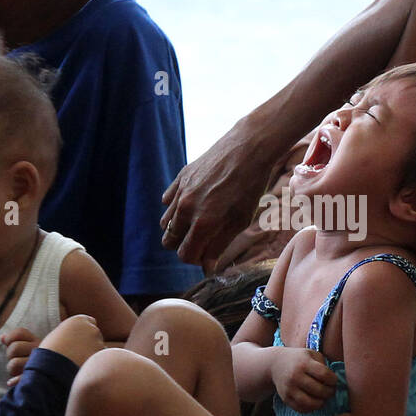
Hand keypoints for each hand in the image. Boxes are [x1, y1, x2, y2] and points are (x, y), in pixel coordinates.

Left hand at [2, 327, 40, 386]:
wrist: (57, 373)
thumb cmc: (40, 360)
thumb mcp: (30, 346)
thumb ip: (15, 340)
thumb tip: (2, 337)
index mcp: (36, 342)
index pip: (19, 333)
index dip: (9, 337)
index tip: (9, 343)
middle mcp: (39, 350)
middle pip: (14, 347)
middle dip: (10, 354)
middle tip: (15, 360)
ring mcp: (38, 364)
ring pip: (14, 363)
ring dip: (11, 369)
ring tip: (17, 371)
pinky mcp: (37, 377)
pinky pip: (22, 378)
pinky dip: (15, 380)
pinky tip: (10, 382)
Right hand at [36, 315, 103, 370]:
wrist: (52, 367)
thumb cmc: (50, 351)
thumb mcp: (57, 334)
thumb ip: (70, 331)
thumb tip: (74, 336)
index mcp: (79, 320)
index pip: (90, 322)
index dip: (85, 331)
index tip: (81, 339)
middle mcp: (91, 328)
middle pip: (95, 334)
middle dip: (90, 341)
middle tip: (78, 352)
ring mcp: (98, 342)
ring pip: (99, 347)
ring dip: (92, 352)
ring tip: (77, 361)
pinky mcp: (100, 356)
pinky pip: (100, 359)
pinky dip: (94, 362)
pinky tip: (82, 366)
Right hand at [160, 118, 279, 271]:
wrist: (248, 147)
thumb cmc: (250, 186)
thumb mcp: (240, 220)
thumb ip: (219, 245)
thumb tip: (207, 268)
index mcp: (204, 222)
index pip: (185, 255)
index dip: (196, 260)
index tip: (207, 256)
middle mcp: (186, 208)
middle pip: (170, 241)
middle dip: (184, 245)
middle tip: (203, 240)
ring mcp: (180, 191)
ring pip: (165, 223)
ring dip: (178, 228)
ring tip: (199, 222)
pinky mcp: (180, 178)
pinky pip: (167, 201)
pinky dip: (176, 208)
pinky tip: (194, 203)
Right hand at [271, 347, 337, 412]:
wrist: (275, 364)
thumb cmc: (299, 359)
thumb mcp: (311, 354)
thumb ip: (323, 364)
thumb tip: (334, 381)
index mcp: (304, 363)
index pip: (324, 375)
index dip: (333, 380)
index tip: (334, 381)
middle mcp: (295, 376)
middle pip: (319, 390)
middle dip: (329, 393)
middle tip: (331, 391)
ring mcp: (289, 388)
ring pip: (310, 403)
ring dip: (321, 403)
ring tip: (323, 399)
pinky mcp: (285, 398)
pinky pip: (301, 409)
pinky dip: (310, 408)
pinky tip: (314, 402)